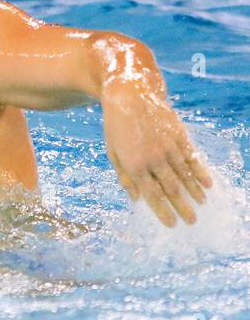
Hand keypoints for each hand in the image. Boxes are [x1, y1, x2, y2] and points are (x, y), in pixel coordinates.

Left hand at [101, 81, 212, 225]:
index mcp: (134, 164)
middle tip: (191, 222)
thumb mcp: (112, 151)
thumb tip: (136, 199)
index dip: (162, 211)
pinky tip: (208, 185)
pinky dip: (201, 172)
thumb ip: (125, 176)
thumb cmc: (117, 125)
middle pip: (170, 188)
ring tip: (201, 206)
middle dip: (181, 207)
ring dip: (193, 193)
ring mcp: (168, 147)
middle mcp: (153, 158)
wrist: (130, 94)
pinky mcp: (180, 136)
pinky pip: (192, 158)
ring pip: (184, 175)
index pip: (151, 194)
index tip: (171, 225)